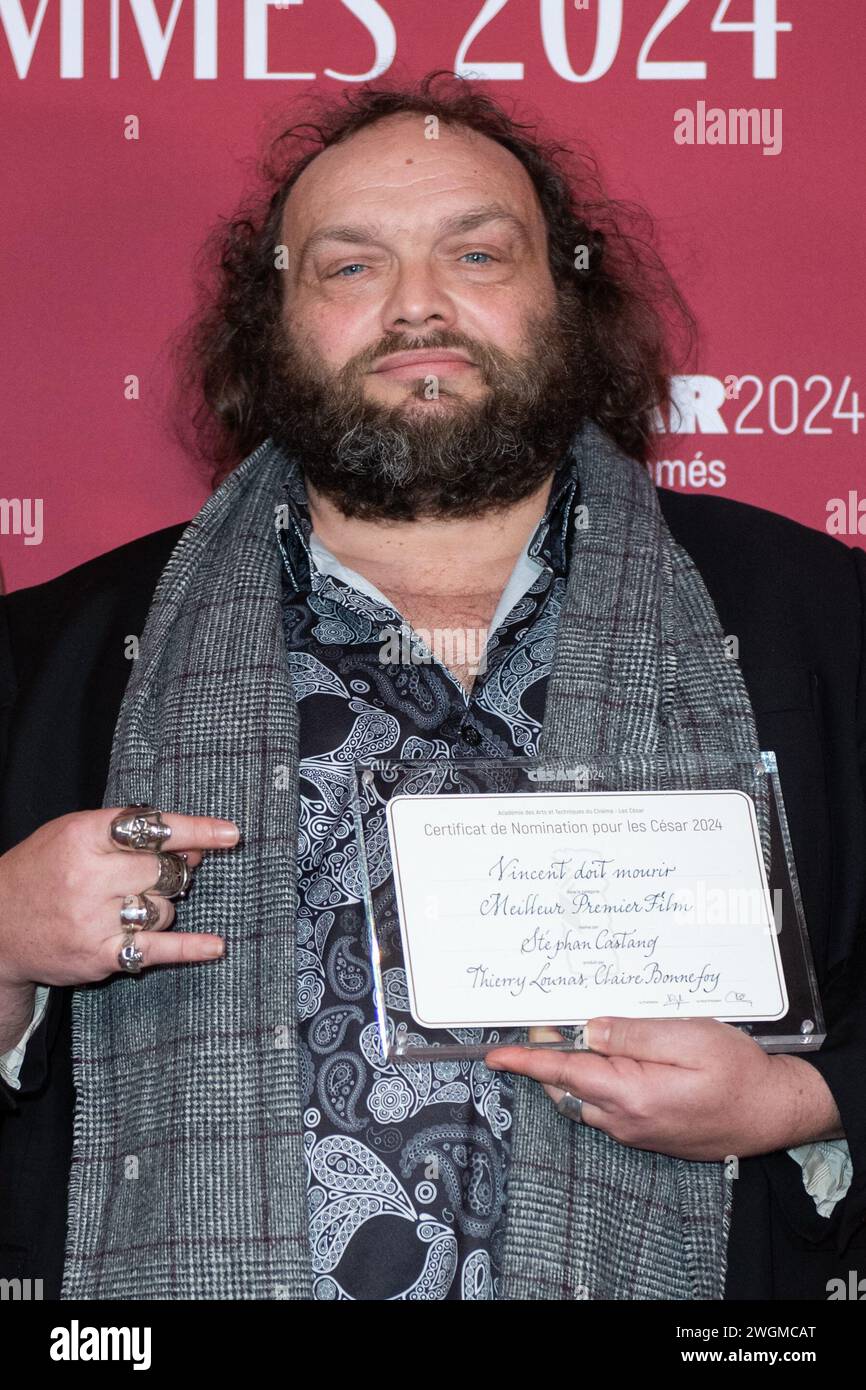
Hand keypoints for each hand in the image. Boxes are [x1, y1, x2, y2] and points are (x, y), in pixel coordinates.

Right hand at [0, 808, 239, 993]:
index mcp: (81, 837)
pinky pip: (157, 950)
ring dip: (163, 907)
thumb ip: (130, 836)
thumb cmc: (43, 872)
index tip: (230, 834)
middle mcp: (87, 878)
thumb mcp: (74, 836)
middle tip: (165, 872)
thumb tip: (195, 848)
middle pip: (163, 871)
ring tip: (136, 904)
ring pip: (163, 910)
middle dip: (174, 871)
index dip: (195, 830)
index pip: (150, 830)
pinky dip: (190, 949)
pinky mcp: (98, 956)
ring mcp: (92, 921)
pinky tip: (216, 946)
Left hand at [485, 1017, 843, 1159]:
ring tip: (571, 1038)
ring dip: (570, 1071)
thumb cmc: (739, 1072)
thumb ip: (633, 1034)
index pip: (563, 1073)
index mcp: (632, 1094)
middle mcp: (626, 1120)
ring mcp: (635, 1131)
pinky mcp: (646, 1134)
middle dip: (545, 1059)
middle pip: (565, 1086)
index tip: (494, 1055)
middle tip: (539, 1025)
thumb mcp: (690, 1036)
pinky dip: (592, 1083)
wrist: (774, 1112)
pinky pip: (604, 1108)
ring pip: (582, 1098)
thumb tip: (588, 1029)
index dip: (525, 1060)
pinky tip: (607, 1060)